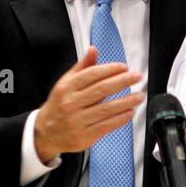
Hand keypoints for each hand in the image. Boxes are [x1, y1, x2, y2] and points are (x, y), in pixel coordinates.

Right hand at [33, 47, 142, 162]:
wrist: (46, 132)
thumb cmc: (60, 104)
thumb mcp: (66, 83)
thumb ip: (82, 67)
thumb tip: (93, 49)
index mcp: (67, 88)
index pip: (91, 75)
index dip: (109, 70)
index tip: (124, 67)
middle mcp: (71, 103)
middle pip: (101, 90)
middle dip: (122, 82)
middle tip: (137, 77)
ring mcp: (77, 121)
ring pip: (106, 109)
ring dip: (126, 101)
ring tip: (139, 96)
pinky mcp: (84, 136)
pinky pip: (106, 126)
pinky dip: (120, 119)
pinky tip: (130, 112)